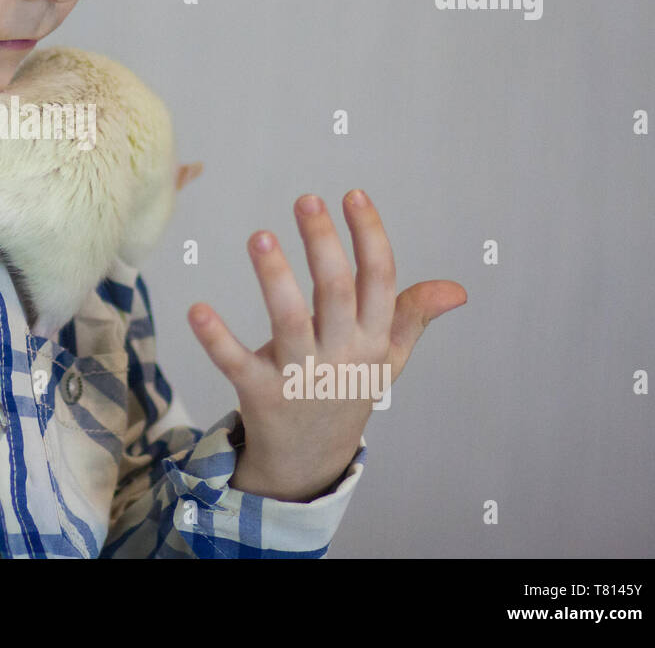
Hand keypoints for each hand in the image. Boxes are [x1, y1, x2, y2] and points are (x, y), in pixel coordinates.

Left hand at [187, 189, 465, 501]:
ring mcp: (300, 376)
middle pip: (336, 293)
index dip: (369, 236)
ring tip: (259, 236)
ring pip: (289, 322)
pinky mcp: (260, 393)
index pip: (379, 281)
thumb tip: (457, 289)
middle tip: (306, 200)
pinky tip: (197, 309)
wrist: (310, 460)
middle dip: (323, 245)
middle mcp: (341, 356)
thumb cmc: (347, 391)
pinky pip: (237, 362)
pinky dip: (216, 338)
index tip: (353, 194)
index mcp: (373, 340)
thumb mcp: (385, 358)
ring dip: (275, 278)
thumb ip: (413, 317)